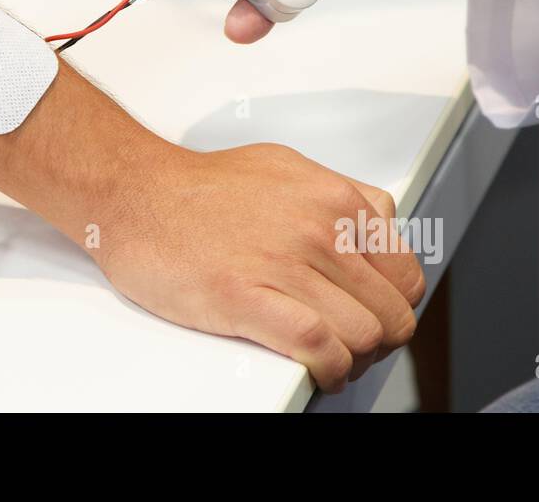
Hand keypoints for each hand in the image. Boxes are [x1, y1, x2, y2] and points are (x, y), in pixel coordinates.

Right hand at [92, 143, 424, 391]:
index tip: (376, 316)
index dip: (394, 305)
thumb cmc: (198, 187)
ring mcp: (284, 263)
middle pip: (390, 310)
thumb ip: (335, 194)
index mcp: (333, 198)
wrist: (134, 193)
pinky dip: (328, 370)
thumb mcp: (283, 168)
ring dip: (353, 360)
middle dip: (379, 339)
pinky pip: (319, 347)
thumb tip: (372, 222)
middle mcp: (318, 228)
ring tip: (333, 360)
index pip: (404, 271)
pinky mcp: (246, 297)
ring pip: (363, 334)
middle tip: (355, 346)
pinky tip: (318, 370)